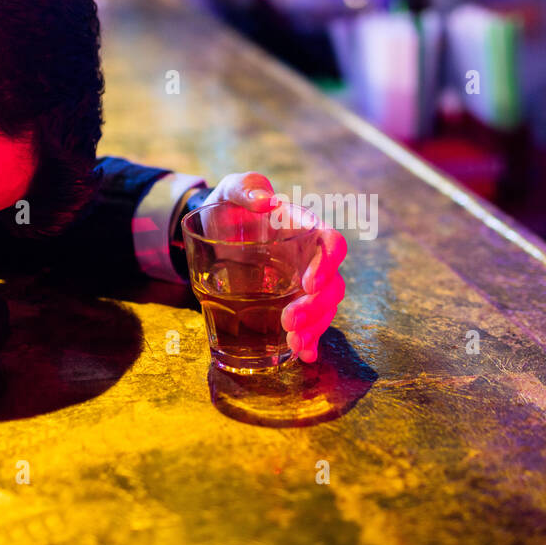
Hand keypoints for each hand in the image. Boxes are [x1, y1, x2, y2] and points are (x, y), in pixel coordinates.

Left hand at [205, 172, 346, 363]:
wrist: (213, 231)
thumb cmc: (228, 206)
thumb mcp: (231, 190)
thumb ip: (246, 188)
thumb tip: (265, 200)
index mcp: (303, 229)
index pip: (331, 244)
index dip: (328, 264)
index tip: (308, 283)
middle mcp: (310, 259)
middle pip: (332, 285)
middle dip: (317, 307)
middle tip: (289, 321)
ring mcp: (301, 284)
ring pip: (324, 309)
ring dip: (314, 328)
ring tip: (293, 345)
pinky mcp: (289, 303)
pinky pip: (308, 325)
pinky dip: (310, 341)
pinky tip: (304, 356)